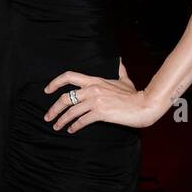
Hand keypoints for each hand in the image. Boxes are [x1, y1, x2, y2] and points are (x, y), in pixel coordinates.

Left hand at [43, 60, 165, 132]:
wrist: (144, 105)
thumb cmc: (135, 94)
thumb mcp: (124, 80)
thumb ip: (119, 71)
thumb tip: (119, 61)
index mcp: (95, 80)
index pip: (69, 76)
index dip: (55, 83)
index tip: (47, 90)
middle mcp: (92, 89)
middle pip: (65, 98)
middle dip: (53, 109)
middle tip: (48, 117)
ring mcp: (96, 100)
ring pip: (71, 111)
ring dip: (61, 120)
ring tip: (57, 127)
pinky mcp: (101, 112)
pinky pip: (82, 120)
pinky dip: (74, 126)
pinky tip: (71, 130)